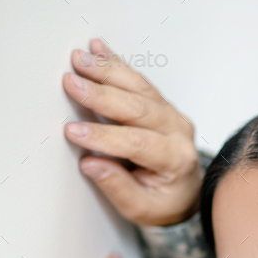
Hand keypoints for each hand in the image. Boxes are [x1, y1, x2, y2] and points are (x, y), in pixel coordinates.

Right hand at [63, 38, 202, 225]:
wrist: (186, 194)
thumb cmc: (164, 202)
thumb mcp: (141, 208)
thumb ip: (117, 187)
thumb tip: (91, 164)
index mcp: (176, 160)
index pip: (137, 143)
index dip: (103, 137)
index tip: (74, 132)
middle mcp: (177, 132)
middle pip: (138, 108)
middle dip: (101, 94)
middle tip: (72, 82)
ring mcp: (171, 115)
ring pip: (139, 88)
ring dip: (107, 71)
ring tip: (80, 59)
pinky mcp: (162, 105)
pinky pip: (139, 81)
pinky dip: (117, 64)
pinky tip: (98, 49)